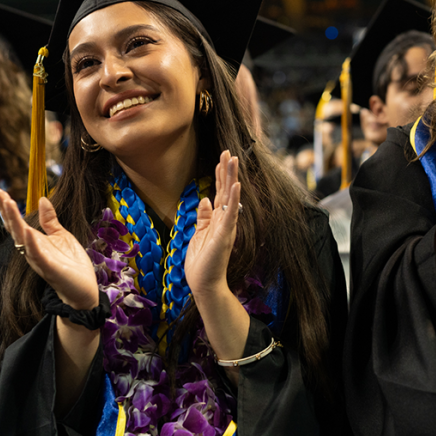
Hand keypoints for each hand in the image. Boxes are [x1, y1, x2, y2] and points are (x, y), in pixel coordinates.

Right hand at [0, 189, 98, 309]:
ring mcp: (38, 258)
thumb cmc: (71, 263)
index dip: (7, 206)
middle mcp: (31, 249)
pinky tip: (27, 232)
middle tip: (0, 193)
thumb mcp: (62, 235)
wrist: (83, 288)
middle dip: (7, 211)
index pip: (17, 221)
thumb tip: (42, 199)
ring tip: (9, 205)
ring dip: (15, 222)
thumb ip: (50, 220)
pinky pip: (36, 254)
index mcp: (34, 240)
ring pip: (21, 239)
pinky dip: (31, 243)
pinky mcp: (48, 267)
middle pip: (15, 228)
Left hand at [186, 150, 241, 296]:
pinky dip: (234, 199)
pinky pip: (231, 213)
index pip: (221, 193)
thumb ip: (204, 216)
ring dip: (232, 177)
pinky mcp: (225, 234)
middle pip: (227, 190)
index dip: (220, 175)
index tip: (221, 158)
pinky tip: (236, 185)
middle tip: (228, 151)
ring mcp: (227, 226)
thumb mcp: (199, 234)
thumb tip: (205, 199)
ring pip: (230, 197)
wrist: (205, 284)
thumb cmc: (201, 262)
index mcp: (218, 219)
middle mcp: (226, 220)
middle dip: (227, 170)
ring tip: (233, 159)